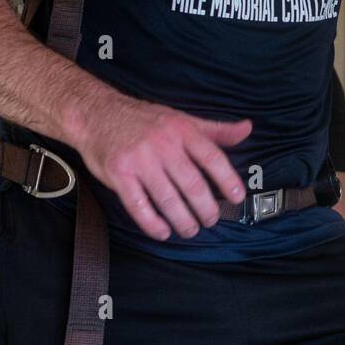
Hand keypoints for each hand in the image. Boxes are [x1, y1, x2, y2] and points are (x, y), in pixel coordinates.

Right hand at [75, 95, 250, 240]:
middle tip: (211, 220)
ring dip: (182, 220)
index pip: (211, 156)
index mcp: (181, 129)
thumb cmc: (144, 120)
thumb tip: (247, 129)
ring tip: (190, 229)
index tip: (238, 197)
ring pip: (167, 198)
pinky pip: (138, 205)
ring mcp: (140, 159)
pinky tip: (162, 231)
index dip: (228, 179)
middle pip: (192, 183)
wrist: (97, 113)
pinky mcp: (119, 173)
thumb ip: (215, 130)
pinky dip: (152, 223)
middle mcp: (163, 144)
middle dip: (205, 208)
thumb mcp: (182, 119)